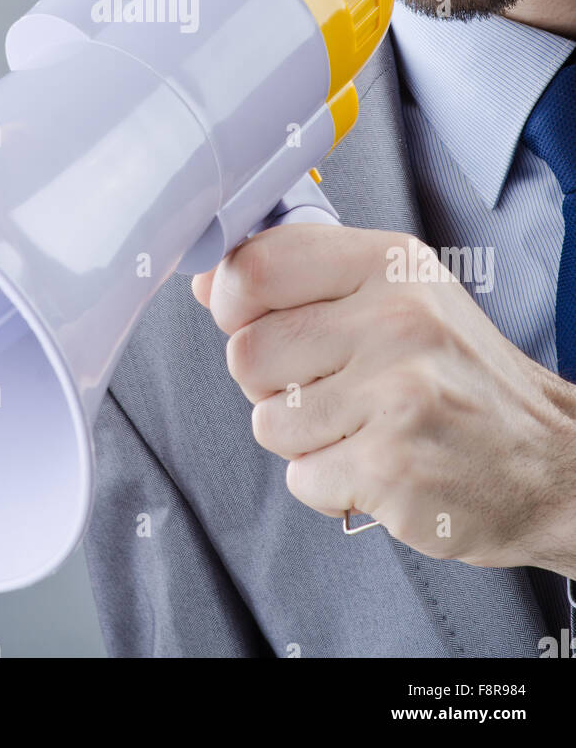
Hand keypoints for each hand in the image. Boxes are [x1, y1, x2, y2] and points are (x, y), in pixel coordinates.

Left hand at [192, 223, 575, 574]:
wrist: (549, 461)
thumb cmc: (460, 376)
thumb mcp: (398, 292)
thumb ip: (303, 277)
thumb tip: (206, 279)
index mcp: (388, 264)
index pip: (254, 267)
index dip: (231, 301)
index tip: (247, 317)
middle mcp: (394, 320)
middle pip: (246, 352)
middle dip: (273, 382)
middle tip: (334, 387)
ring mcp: (396, 394)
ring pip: (268, 420)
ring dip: (303, 438)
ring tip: (364, 426)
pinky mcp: (392, 466)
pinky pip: (300, 478)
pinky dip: (330, 483)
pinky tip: (378, 464)